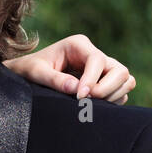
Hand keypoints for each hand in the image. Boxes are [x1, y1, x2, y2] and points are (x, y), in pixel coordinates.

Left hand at [4, 34, 135, 101]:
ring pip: (125, 80)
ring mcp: (102, 69)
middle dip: (108, 88)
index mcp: (78, 45)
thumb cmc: (28, 70)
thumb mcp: (35, 73)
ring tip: (90, 104)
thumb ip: (54, 80)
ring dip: (113, 95)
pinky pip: (121, 92)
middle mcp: (93, 55)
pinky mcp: (104, 82)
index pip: (97, 60)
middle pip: (120, 70)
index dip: (92, 80)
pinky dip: (113, 101)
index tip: (80, 97)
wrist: (26, 75)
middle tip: (87, 101)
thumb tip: (76, 89)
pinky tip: (94, 107)